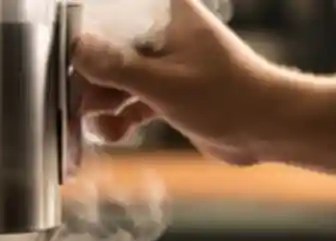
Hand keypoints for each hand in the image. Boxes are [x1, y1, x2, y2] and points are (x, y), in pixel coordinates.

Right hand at [73, 0, 295, 164]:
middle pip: (106, 50)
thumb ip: (117, 66)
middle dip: (90, 81)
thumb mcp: (164, 83)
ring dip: (102, 104)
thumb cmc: (229, 97)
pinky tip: (116, 133)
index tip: (67, 65)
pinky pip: (129, 100)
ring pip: (115, 78)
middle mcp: (162, 31)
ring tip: (102, 125)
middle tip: (78, 107)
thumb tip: (76, 49)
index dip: (83, 38)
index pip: (109, 13)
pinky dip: (119, 117)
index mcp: (165, 11)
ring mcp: (164, 62)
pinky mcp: (166, 91)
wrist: (268, 128)